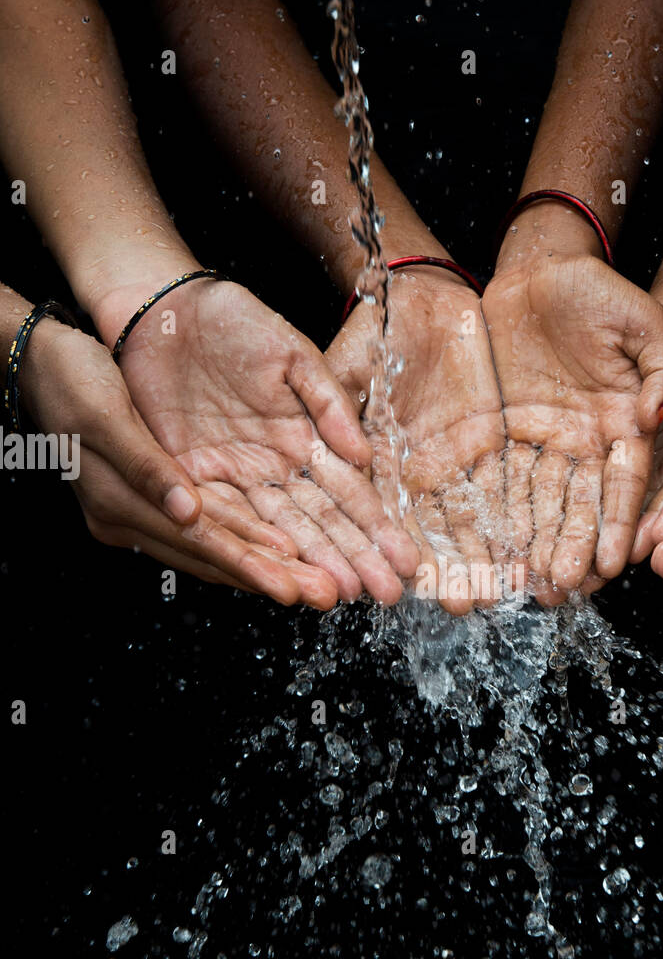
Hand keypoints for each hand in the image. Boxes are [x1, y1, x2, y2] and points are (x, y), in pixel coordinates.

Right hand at [19, 317, 329, 603]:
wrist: (43, 364)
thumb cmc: (71, 380)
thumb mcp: (105, 416)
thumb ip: (146, 466)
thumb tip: (186, 511)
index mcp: (117, 502)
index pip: (196, 540)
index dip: (246, 560)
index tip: (290, 581)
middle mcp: (129, 519)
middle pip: (212, 556)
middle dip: (271, 576)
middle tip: (324, 594)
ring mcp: (142, 514)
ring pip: (214, 550)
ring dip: (266, 568)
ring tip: (316, 585)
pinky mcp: (153, 502)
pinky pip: (207, 531)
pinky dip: (245, 543)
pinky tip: (281, 553)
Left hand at [111, 278, 417, 605]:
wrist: (163, 309)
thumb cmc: (232, 321)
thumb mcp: (294, 355)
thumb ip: (329, 404)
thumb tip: (365, 456)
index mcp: (306, 438)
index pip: (350, 493)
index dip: (378, 527)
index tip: (406, 559)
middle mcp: (274, 467)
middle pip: (320, 522)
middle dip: (354, 560)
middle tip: (386, 594)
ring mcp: (235, 476)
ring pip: (278, 531)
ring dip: (309, 565)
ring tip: (338, 595)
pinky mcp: (189, 479)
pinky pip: (225, 520)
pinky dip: (252, 549)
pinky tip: (282, 575)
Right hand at [326, 270, 514, 614]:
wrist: (425, 294)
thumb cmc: (376, 326)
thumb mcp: (346, 365)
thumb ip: (339, 409)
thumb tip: (343, 452)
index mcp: (383, 463)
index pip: (390, 518)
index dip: (399, 553)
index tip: (407, 587)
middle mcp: (428, 473)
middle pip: (443, 530)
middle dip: (457, 569)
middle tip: (467, 606)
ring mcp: (466, 461)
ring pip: (488, 517)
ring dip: (500, 556)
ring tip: (516, 592)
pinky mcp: (504, 441)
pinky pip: (524, 484)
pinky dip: (536, 517)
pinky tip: (546, 549)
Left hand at [481, 254, 662, 598]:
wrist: (539, 270)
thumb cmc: (597, 291)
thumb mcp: (643, 319)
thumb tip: (657, 413)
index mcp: (621, 427)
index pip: (622, 486)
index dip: (617, 526)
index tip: (613, 565)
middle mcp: (580, 446)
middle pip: (575, 508)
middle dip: (568, 553)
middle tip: (558, 592)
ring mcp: (537, 444)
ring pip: (532, 506)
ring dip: (527, 548)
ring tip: (521, 587)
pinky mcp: (496, 435)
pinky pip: (489, 481)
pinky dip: (486, 516)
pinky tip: (481, 550)